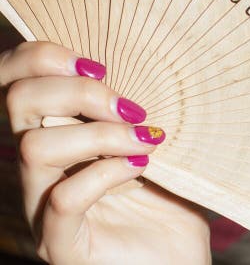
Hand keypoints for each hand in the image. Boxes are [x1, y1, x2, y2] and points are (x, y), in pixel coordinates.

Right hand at [2, 41, 210, 263]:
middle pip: (17, 100)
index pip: (13, 81)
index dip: (41, 57)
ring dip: (100, 134)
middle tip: (131, 108)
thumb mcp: (153, 138)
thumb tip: (149, 58)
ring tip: (146, 142)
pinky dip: (105, 175)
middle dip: (79, 90)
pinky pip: (62, 199)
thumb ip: (135, 104)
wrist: (181, 259)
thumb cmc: (169, 196)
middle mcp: (38, 169)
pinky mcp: (60, 245)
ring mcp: (41, 209)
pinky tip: (141, 170)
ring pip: (34, 147)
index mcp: (53, 135)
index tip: (100, 64)